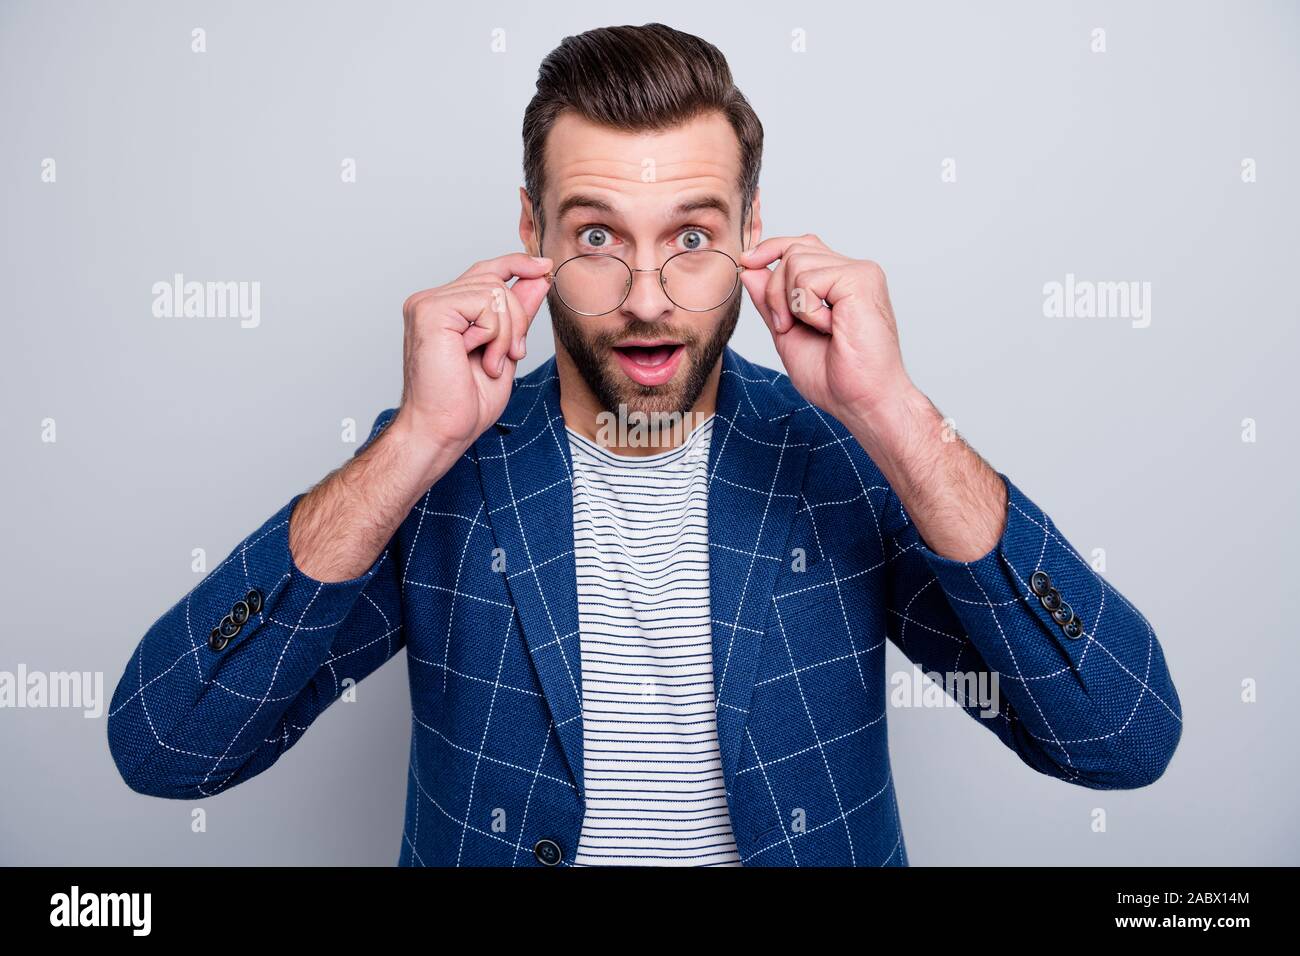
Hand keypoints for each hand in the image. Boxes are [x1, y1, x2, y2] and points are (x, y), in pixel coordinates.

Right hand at [393, 253, 551, 460]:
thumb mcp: (505, 350)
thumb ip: (517, 314)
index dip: (517, 265)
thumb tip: (538, 279)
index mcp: (445, 310)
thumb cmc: (465, 403)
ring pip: (495, 291)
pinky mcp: (430, 310)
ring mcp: (428, 303)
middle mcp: (432, 301)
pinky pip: (485, 302)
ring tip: (492, 362)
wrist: (443, 430)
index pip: (485, 271)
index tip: (545, 268)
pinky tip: (479, 357)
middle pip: (496, 278)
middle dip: (517, 318)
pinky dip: (494, 334)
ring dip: (507, 333)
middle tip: (512, 355)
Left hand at [740, 235, 916, 433]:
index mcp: (838, 281)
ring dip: (790, 302)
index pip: (800, 245)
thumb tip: (749, 269)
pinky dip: (807, 309)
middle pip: (792, 250)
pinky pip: (808, 278)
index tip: (746, 262)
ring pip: (796, 259)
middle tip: (786, 326)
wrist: (863, 400)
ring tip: (815, 329)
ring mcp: (859, 272)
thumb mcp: (787, 334)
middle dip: (775, 290)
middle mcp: (851, 271)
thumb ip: (769, 301)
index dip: (771, 249)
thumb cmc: (836, 376)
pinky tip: (830, 327)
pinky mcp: (861, 278)